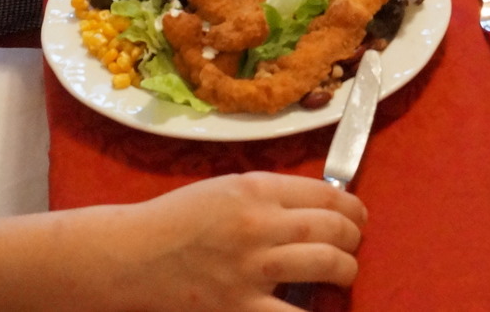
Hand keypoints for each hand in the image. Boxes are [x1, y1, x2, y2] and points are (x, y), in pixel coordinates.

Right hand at [126, 172, 365, 309]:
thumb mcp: (226, 189)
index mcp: (256, 190)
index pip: (326, 193)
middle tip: (353, 244)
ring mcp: (252, 270)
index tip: (357, 215)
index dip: (352, 206)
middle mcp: (259, 226)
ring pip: (327, 265)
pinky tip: (321, 308)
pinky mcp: (240, 308)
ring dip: (346, 270)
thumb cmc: (177, 219)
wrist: (132, 257)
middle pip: (333, 228)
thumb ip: (271, 195)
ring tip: (344, 273)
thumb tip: (318, 206)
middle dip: (354, 236)